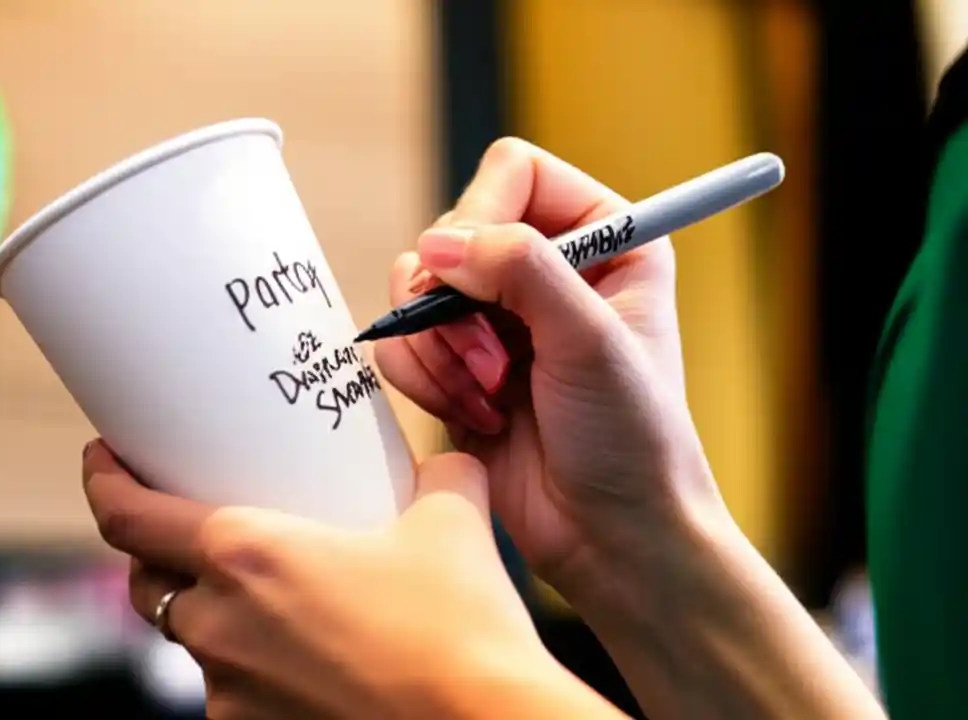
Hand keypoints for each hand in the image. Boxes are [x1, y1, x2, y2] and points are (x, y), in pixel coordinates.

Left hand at [82, 441, 625, 719]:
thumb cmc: (461, 626)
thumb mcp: (452, 517)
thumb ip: (435, 475)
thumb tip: (440, 468)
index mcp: (245, 553)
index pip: (127, 515)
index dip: (102, 482)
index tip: (102, 459)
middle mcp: (220, 622)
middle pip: (145, 581)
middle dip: (153, 552)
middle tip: (185, 525)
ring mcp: (232, 689)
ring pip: (190, 639)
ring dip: (208, 611)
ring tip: (259, 595)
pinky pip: (232, 689)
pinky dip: (249, 665)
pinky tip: (300, 655)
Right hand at [376, 139, 883, 718]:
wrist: (611, 536)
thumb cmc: (631, 440)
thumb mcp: (590, 341)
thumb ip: (520, 270)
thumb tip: (436, 245)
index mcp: (601, 240)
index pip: (512, 173)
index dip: (482, 215)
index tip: (481, 273)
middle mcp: (543, 270)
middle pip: (448, 231)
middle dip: (457, 305)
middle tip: (496, 362)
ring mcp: (495, 319)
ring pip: (413, 289)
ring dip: (439, 350)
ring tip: (488, 396)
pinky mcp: (456, 367)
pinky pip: (401, 345)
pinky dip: (423, 381)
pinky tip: (473, 419)